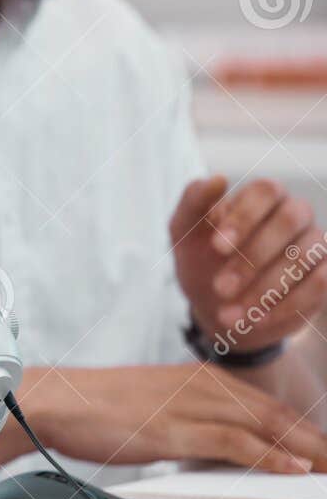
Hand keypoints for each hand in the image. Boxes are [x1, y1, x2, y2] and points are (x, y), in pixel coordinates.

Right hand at [17, 363, 326, 472]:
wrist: (53, 400)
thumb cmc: (96, 407)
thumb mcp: (156, 409)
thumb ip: (193, 423)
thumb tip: (224, 450)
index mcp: (200, 378)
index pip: (269, 407)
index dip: (307, 433)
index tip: (324, 454)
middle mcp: (201, 385)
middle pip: (277, 415)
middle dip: (316, 442)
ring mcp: (187, 405)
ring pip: (264, 425)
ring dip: (306, 450)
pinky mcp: (171, 428)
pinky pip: (231, 441)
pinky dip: (268, 454)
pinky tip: (293, 467)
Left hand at [171, 175, 326, 352]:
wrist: (216, 304)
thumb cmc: (201, 258)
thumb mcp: (185, 232)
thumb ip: (194, 203)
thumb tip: (218, 179)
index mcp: (262, 197)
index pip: (266, 191)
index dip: (244, 217)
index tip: (216, 247)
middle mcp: (295, 215)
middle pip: (289, 221)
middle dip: (252, 258)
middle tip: (220, 288)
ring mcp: (314, 244)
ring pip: (303, 258)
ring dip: (264, 289)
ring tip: (228, 315)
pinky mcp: (325, 275)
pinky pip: (320, 283)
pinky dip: (286, 305)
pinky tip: (255, 319)